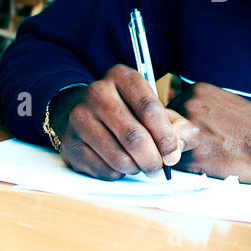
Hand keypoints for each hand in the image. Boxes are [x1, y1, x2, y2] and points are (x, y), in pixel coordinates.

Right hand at [49, 65, 198, 178]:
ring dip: (136, 169)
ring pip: (119, 157)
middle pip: (134, 136)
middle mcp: (97, 92)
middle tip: (160, 169)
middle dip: (153, 159)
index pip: (149, 108)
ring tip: (140, 165)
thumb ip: (174, 124)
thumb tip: (179, 145)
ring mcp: (80, 117)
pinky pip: (103, 169)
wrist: (82, 113)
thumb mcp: (150, 108)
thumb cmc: (126, 111)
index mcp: (121, 77)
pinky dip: (118, 173)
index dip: (166, 136)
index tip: (173, 154)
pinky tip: (119, 164)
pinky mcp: (70, 143)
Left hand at [168, 81, 250, 183]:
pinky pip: (178, 165)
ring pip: (167, 146)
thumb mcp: (225, 104)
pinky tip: (210, 165)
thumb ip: (200, 109)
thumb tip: (181, 121)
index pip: (168, 107)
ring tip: (205, 156)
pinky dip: (189, 168)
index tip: (186, 132)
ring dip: (179, 153)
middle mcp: (190, 106)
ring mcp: (190, 130)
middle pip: (163, 126)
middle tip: (196, 146)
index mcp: (197, 90)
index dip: (175, 124)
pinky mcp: (195, 156)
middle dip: (173, 137)